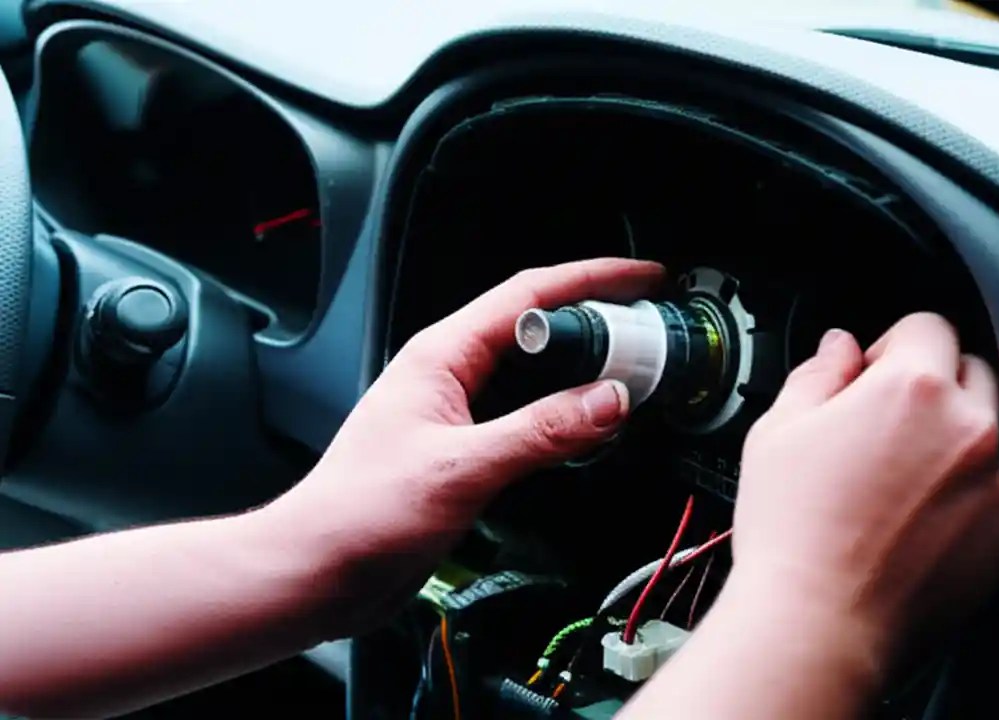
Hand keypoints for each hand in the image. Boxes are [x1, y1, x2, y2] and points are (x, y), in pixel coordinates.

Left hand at [266, 258, 664, 635]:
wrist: (316, 572)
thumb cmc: (359, 514)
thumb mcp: (461, 468)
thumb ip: (541, 433)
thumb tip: (610, 400)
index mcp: (442, 355)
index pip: (530, 295)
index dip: (592, 279)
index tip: (642, 279)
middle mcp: (450, 376)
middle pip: (537, 327)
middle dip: (597, 321)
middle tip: (648, 330)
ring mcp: (457, 413)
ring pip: (534, 374)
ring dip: (583, 369)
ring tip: (631, 373)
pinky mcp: (464, 451)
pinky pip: (526, 416)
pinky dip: (565, 415)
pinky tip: (588, 430)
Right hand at [730, 313, 998, 679]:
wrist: (819, 624)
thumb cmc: (792, 532)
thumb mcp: (779, 431)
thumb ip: (819, 372)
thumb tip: (841, 348)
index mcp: (914, 388)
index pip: (927, 325)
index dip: (889, 346)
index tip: (868, 377)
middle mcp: (969, 429)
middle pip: (971, 371)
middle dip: (931, 384)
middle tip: (883, 425)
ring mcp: (995, 485)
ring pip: (984, 435)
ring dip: (949, 442)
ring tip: (892, 484)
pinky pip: (991, 493)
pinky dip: (961, 496)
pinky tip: (910, 522)